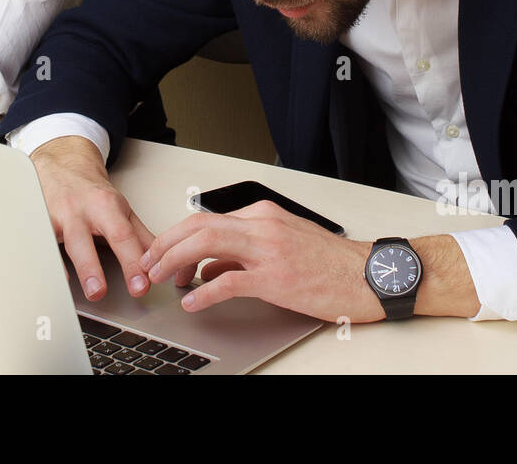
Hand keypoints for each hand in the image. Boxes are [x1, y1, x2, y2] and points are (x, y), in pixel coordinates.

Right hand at [30, 136, 154, 301]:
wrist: (63, 165)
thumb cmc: (92, 192)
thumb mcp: (121, 208)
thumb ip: (140, 236)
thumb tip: (160, 259)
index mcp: (105, 206)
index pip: (122, 236)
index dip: (132, 262)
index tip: (140, 285)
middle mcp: (79, 211)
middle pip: (84, 241)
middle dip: (91, 268)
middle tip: (99, 292)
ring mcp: (56, 217)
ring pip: (55, 242)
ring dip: (60, 269)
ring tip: (67, 292)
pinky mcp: (38, 223)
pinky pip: (38, 244)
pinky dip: (42, 261)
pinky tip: (48, 277)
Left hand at [140, 200, 384, 322]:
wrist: (369, 274)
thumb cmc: (331, 263)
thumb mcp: (284, 244)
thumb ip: (245, 252)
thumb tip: (208, 268)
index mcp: (264, 214)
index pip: (206, 218)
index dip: (176, 237)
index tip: (160, 253)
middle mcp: (262, 225)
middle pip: (198, 226)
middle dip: (165, 244)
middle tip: (147, 263)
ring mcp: (268, 250)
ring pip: (206, 245)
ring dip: (174, 261)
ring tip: (159, 278)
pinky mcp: (276, 278)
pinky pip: (228, 281)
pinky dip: (204, 291)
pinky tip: (193, 301)